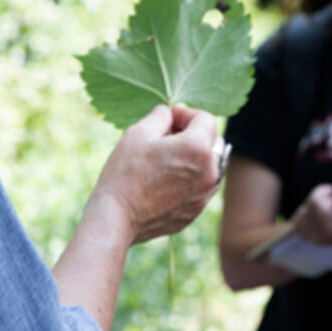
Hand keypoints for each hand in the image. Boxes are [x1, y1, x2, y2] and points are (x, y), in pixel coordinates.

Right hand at [90, 104, 221, 245]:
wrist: (117, 217)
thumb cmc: (125, 172)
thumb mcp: (138, 133)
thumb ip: (160, 116)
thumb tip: (168, 113)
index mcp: (198, 148)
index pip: (206, 119)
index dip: (186, 113)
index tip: (169, 117)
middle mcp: (209, 172)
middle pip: (214, 142)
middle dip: (195, 133)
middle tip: (169, 134)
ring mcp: (204, 195)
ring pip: (211, 166)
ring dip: (196, 156)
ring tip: (169, 157)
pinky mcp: (195, 211)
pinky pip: (202, 187)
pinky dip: (192, 177)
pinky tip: (167, 179)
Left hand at [292, 184, 331, 246]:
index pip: (315, 202)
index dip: (322, 191)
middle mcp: (320, 236)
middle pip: (307, 206)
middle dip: (318, 198)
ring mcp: (315, 239)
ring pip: (300, 214)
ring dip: (311, 206)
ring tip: (326, 207)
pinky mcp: (313, 239)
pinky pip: (298, 225)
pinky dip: (303, 216)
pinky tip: (316, 212)